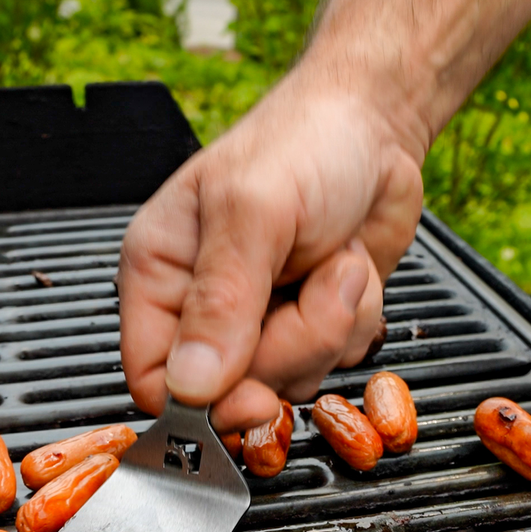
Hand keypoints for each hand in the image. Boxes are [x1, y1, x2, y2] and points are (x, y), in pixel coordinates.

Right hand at [117, 73, 423, 429]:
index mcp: (160, 273)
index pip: (153, 379)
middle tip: (307, 280)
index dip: (203, 405)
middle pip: (233, 392)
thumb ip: (221, 302)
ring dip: (328, 326)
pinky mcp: (311, 326)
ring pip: (291, 380)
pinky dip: (356, 320)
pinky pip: (336, 363)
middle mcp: (203, 306)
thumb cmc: (304, 143)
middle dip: (289, 345)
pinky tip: (348, 269)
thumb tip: (191, 386)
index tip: (253, 396)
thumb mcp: (253, 212)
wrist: (377, 125)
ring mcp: (262, 322)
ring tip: (329, 260)